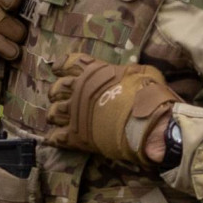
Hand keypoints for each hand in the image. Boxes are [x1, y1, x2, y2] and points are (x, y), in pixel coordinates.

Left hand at [46, 53, 180, 165]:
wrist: (148, 124)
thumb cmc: (148, 96)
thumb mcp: (144, 73)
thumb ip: (131, 71)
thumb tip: (132, 72)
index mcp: (94, 73)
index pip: (70, 63)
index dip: (62, 65)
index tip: (57, 68)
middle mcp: (79, 91)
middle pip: (57, 89)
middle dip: (56, 93)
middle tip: (58, 98)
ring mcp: (75, 114)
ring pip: (53, 113)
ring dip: (55, 115)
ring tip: (57, 120)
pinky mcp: (76, 137)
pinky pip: (57, 138)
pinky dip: (54, 139)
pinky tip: (54, 139)